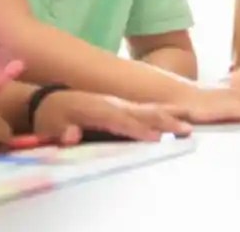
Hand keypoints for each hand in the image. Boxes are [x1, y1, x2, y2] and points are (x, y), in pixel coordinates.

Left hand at [34, 91, 192, 143]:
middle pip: (142, 112)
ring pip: (147, 109)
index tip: (156, 138)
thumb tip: (71, 135)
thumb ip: (62, 131)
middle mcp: (112, 104)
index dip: (137, 129)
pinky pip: (145, 110)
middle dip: (164, 120)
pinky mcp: (122, 107)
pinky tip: (177, 116)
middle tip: (186, 129)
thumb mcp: (51, 126)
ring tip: (189, 123)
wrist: (50, 101)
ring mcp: (119, 104)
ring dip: (169, 116)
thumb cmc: (52, 117)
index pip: (121, 121)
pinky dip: (163, 112)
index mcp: (97, 109)